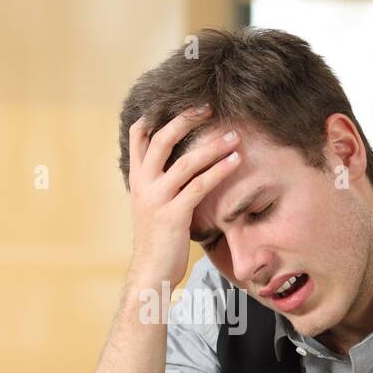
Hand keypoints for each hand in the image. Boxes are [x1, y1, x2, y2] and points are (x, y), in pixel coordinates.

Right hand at [125, 106, 241, 287]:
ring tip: (234, 136)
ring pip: (185, 162)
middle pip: (161, 139)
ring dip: (212, 146)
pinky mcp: (173, 214)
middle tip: (209, 107)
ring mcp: (156, 198)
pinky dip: (219, 171)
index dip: (156, 113)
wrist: (151, 271)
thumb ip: (160, 181)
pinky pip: (199, 186)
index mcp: (137, 178)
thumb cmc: (158, 237)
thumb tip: (179, 160)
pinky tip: (235, 162)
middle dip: (186, 119)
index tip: (181, 101)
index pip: (138, 134)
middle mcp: (143, 184)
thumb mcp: (151, 203)